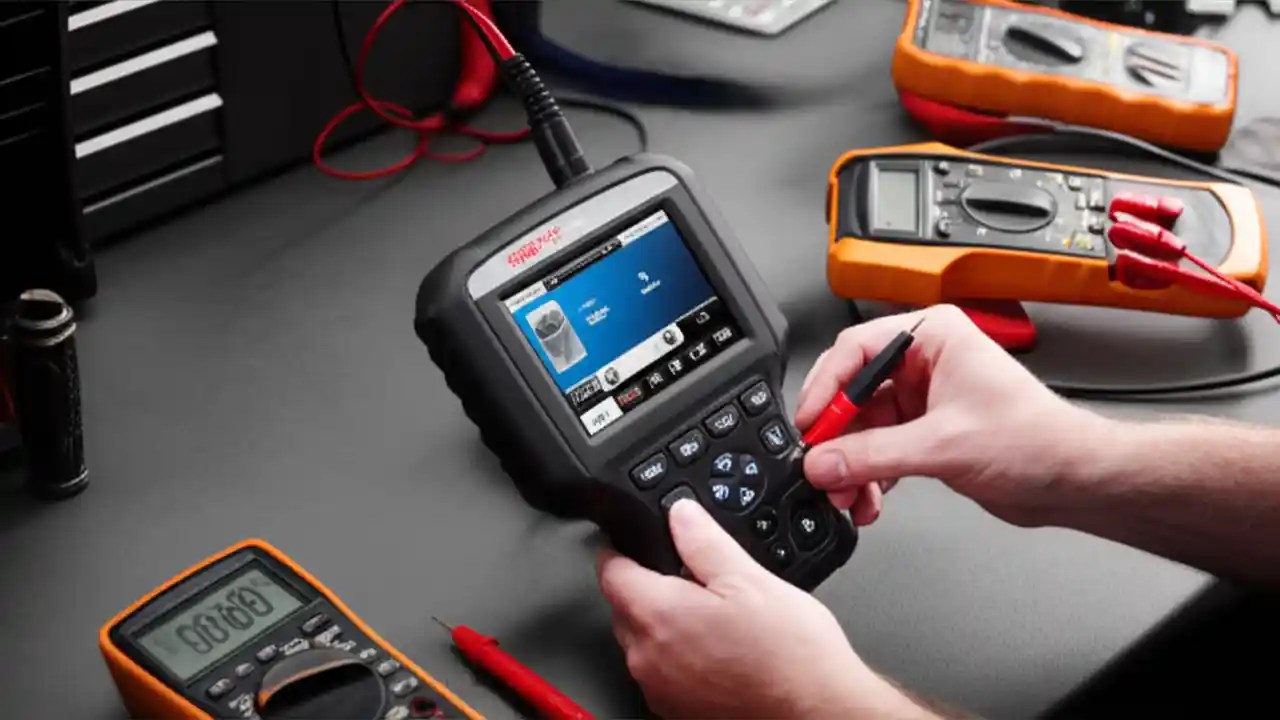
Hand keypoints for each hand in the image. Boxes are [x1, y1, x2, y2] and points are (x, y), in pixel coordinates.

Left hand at [596, 500, 931, 718]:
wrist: (817, 712)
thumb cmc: (790, 656)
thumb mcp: (751, 578)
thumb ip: (705, 541)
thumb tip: (681, 515)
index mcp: (658, 616)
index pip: (610, 571)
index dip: (621, 549)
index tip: (635, 541)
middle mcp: (648, 658)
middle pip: (623, 607)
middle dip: (646, 587)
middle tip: (687, 577)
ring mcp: (660, 689)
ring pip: (641, 642)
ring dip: (661, 624)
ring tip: (710, 616)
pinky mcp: (677, 711)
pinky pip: (661, 672)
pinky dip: (677, 657)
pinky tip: (716, 649)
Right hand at [796, 304, 1100, 526]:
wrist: (1072, 481)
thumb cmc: (1037, 440)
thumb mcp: (942, 445)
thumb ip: (873, 455)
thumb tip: (823, 462)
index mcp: (932, 337)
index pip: (855, 351)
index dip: (825, 389)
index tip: (810, 424)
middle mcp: (924, 362)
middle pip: (852, 393)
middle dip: (836, 437)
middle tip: (820, 465)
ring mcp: (923, 398)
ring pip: (862, 427)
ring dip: (850, 464)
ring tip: (845, 493)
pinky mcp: (924, 433)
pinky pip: (878, 450)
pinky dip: (868, 475)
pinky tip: (867, 498)